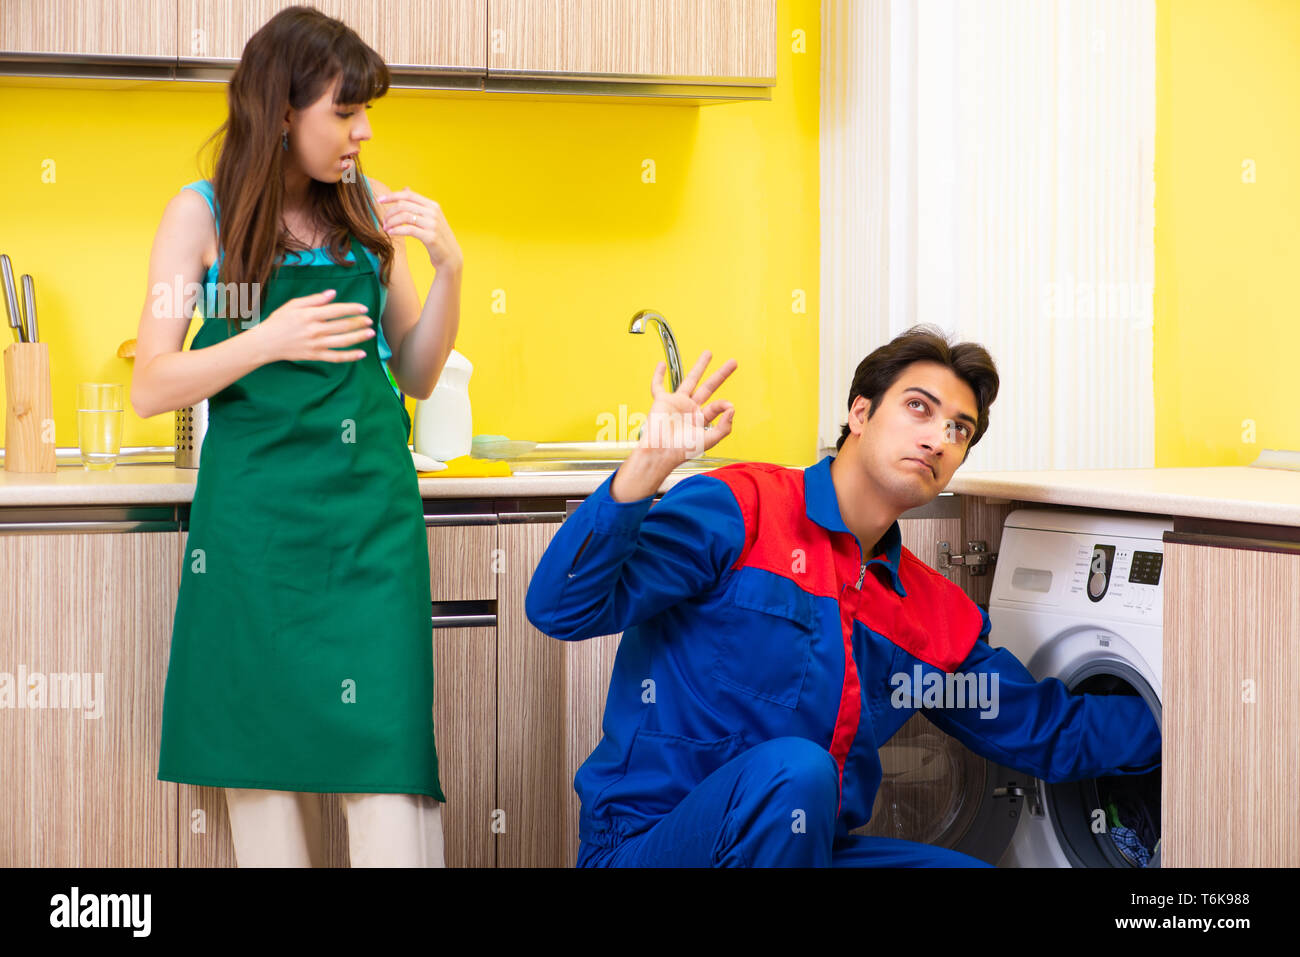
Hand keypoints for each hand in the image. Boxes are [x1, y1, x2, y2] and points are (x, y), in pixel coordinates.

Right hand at [252, 288, 373, 363]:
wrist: (266, 343)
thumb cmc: (279, 321)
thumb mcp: (293, 305)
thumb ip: (314, 299)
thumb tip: (332, 294)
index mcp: (309, 315)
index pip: (336, 310)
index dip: (352, 309)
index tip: (364, 308)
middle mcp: (314, 330)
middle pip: (342, 326)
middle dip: (359, 323)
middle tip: (370, 321)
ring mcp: (315, 344)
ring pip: (342, 341)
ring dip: (359, 337)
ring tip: (370, 334)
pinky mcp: (315, 356)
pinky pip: (336, 357)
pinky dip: (350, 357)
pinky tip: (362, 354)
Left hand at [376, 186, 462, 272]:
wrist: (450, 256)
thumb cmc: (437, 237)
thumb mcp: (429, 217)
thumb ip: (417, 204)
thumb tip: (405, 188)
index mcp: (432, 205)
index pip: (408, 195)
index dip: (392, 196)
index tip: (379, 200)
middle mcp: (433, 212)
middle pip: (404, 205)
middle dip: (390, 212)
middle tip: (383, 221)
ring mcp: (433, 224)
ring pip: (404, 216)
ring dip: (391, 222)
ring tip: (386, 228)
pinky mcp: (431, 237)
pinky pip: (408, 230)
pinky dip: (396, 230)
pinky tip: (390, 233)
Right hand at [611, 351, 736, 501]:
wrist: (660, 451)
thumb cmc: (681, 450)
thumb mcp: (709, 440)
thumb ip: (724, 426)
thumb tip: (732, 408)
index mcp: (701, 419)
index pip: (717, 406)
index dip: (723, 404)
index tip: (727, 405)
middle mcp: (690, 409)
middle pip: (708, 387)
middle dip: (721, 375)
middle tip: (732, 363)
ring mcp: (676, 403)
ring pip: (689, 380)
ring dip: (699, 367)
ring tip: (708, 354)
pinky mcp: (662, 401)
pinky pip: (658, 386)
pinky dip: (658, 375)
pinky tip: (661, 365)